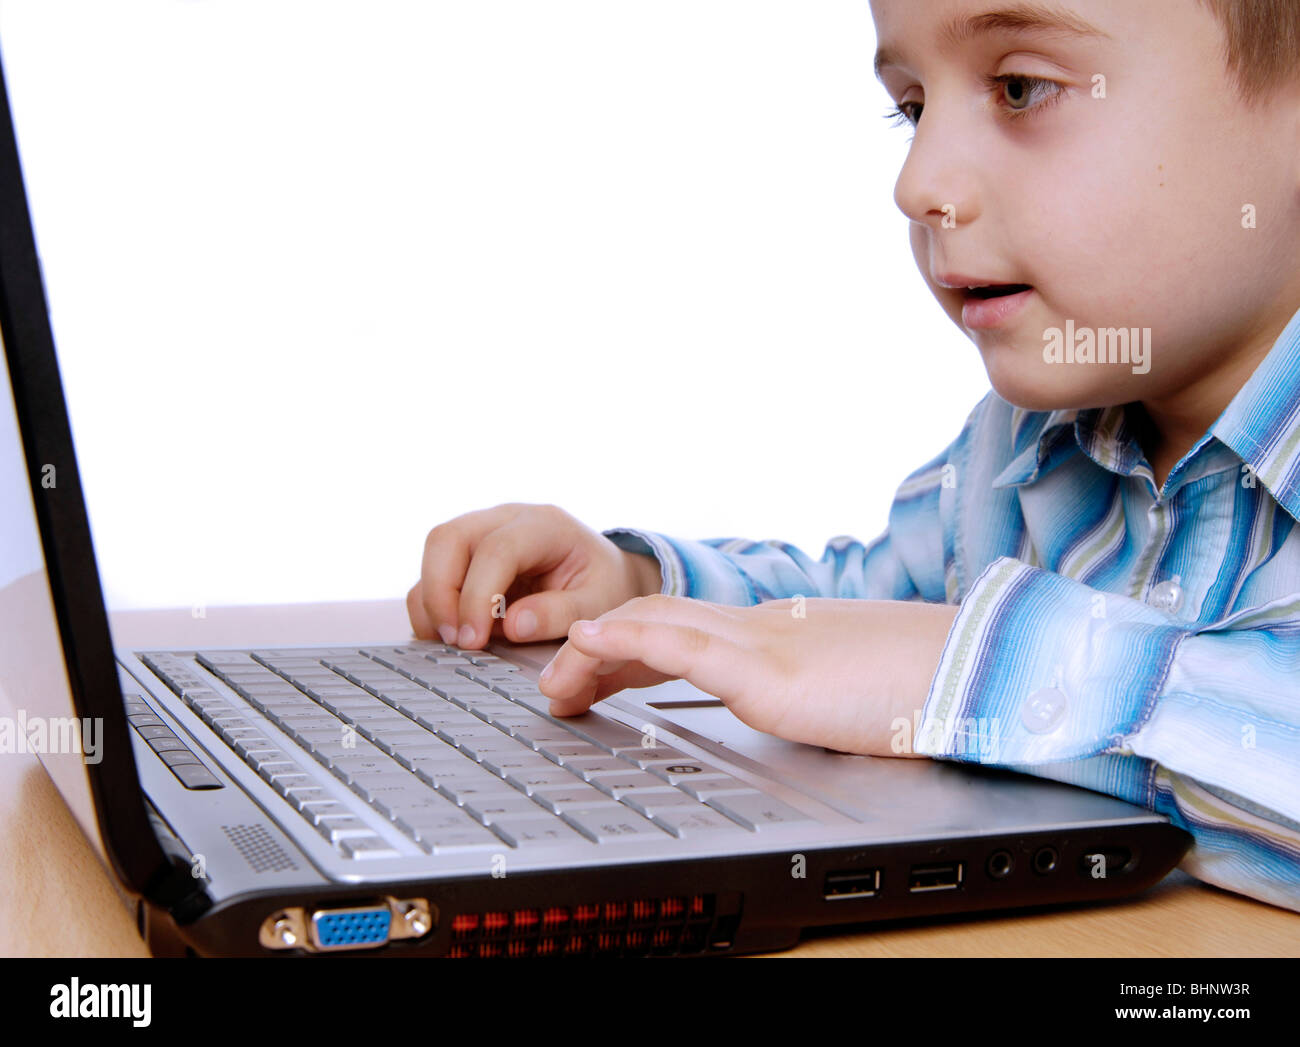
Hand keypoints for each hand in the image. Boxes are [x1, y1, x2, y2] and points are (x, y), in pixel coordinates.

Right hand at [406, 502, 662, 648]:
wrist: (602, 572)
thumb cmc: (602, 584)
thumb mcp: (598, 603)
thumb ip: (560, 613)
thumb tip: (513, 626)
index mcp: (544, 525)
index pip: (497, 550)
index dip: (478, 596)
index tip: (474, 640)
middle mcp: (506, 519)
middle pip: (448, 538)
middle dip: (440, 593)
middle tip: (456, 641)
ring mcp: (482, 531)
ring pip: (434, 551)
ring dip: (432, 600)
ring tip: (453, 642)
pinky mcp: (467, 554)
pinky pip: (433, 572)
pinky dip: (431, 605)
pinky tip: (452, 634)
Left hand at [536, 594, 959, 756]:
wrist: (971, 674)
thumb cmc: (921, 685)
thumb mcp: (848, 688)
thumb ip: (813, 689)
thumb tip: (808, 703)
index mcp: (776, 638)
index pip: (684, 631)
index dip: (628, 647)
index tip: (594, 673)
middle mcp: (760, 631)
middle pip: (657, 622)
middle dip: (597, 652)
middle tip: (557, 685)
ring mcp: (761, 645)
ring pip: (654, 626)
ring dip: (593, 653)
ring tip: (554, 684)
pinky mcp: (769, 671)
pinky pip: (681, 647)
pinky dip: (625, 642)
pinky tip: (587, 647)